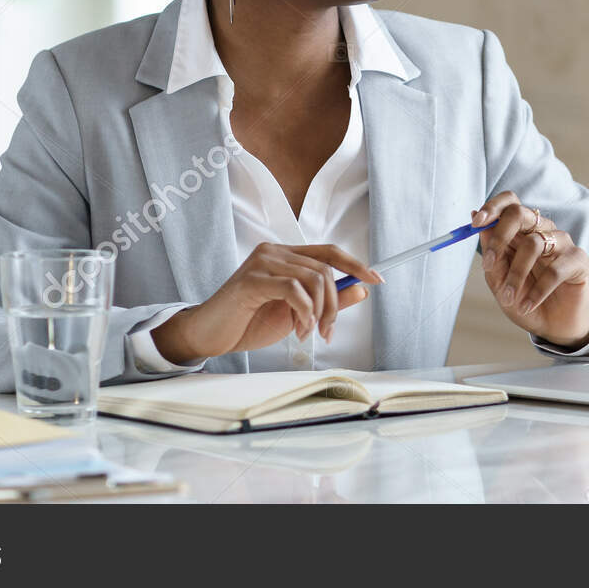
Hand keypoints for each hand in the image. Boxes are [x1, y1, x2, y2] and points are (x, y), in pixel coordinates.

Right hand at [154, 242, 381, 363]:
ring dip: (319, 312)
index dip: (356, 265)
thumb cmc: (249, 322)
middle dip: (335, 304)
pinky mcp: (251, 280)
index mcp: (285, 255)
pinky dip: (304, 312)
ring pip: (313, 279)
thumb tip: (361, 290)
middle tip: (327, 332)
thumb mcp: (296, 314)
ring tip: (308, 332)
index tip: (377, 278)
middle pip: (326, 268)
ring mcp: (262, 262)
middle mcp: (274, 252)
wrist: (211, 335)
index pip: (329, 252)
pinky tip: (298, 329)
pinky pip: (294, 290)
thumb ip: (326, 301)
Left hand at [473, 192, 588, 348]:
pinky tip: (528, 305)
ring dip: (516, 274)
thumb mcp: (499, 282)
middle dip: (499, 236)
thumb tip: (473, 215)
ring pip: (533, 244)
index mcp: (521, 231)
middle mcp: (542, 230)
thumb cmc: (524, 299)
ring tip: (508, 298)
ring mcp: (561, 242)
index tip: (474, 223)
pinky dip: (537, 291)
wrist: (553, 326)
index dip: (492, 207)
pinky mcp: (578, 260)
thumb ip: (491, 253)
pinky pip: (554, 271)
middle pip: (520, 213)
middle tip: (488, 263)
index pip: (509, 202)